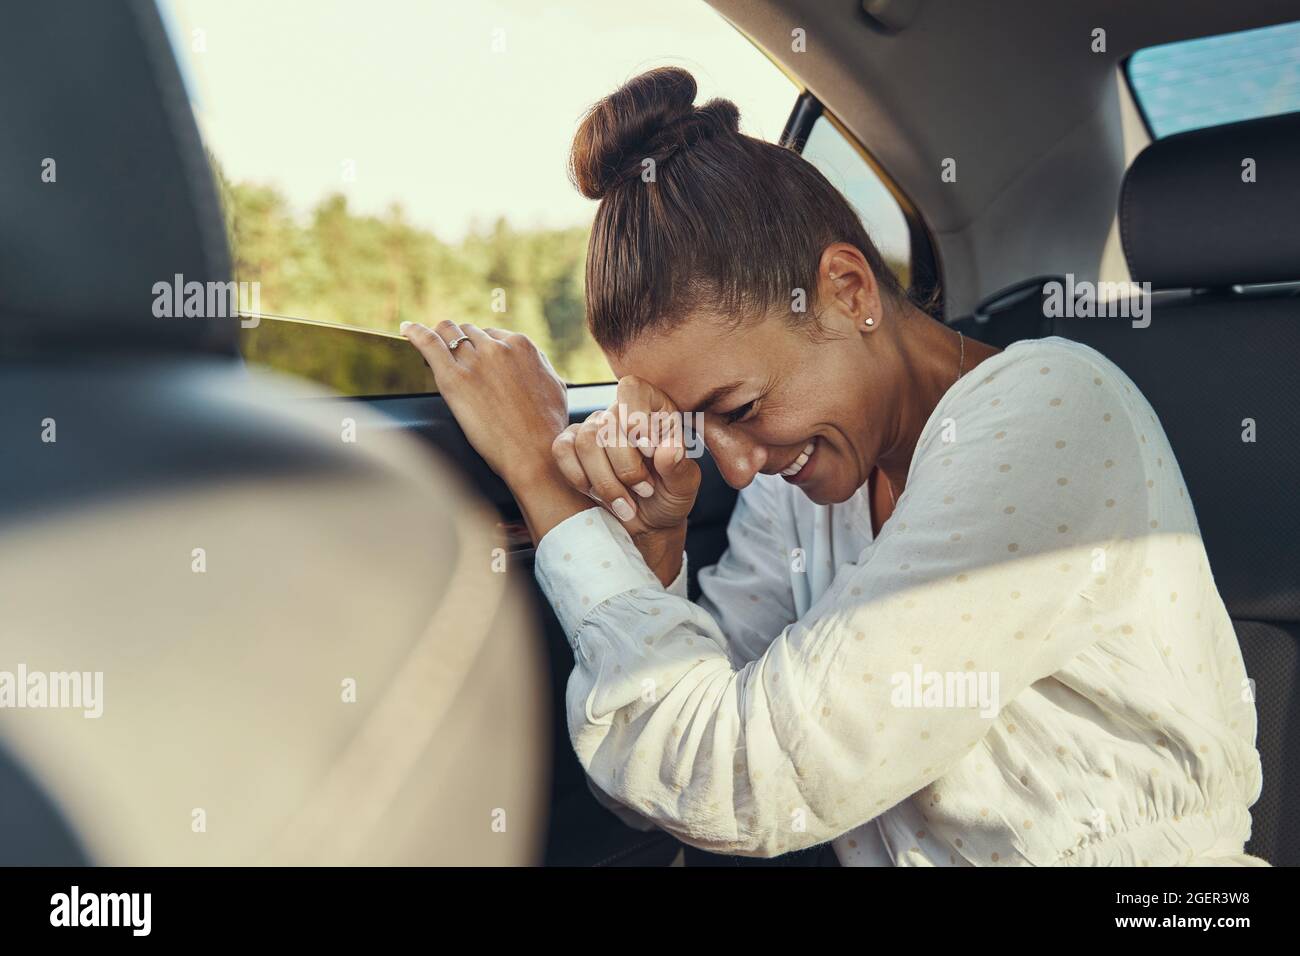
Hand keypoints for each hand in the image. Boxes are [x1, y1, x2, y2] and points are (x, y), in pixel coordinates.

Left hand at [401, 321, 567, 487]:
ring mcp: (475, 361)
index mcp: (522, 346)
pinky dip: (415, 332)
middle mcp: (497, 347)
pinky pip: (428, 343)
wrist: (534, 453)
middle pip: (469, 332)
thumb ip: (539, 366)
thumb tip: (530, 361)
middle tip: (454, 360)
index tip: (474, 358)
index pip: (492, 334)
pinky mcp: (453, 378)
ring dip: (442, 339)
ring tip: (432, 346)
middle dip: (462, 344)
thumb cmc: (547, 427)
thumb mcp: (555, 385)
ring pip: (449, 332)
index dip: (481, 347)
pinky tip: (406, 328)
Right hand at [551, 375, 700, 537]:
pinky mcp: (571, 447)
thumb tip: (668, 448)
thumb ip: (678, 467)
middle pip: (608, 424)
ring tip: (625, 503)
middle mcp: (620, 413)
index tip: (649, 454)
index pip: (632, 390)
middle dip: (627, 468)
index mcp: (654, 408)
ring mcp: (593, 429)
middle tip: (645, 491)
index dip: (636, 420)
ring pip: (586, 441)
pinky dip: (579, 478)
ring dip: (605, 480)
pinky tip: (598, 495)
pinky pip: (562, 451)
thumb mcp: (683, 487)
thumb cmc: (667, 498)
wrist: (646, 523)